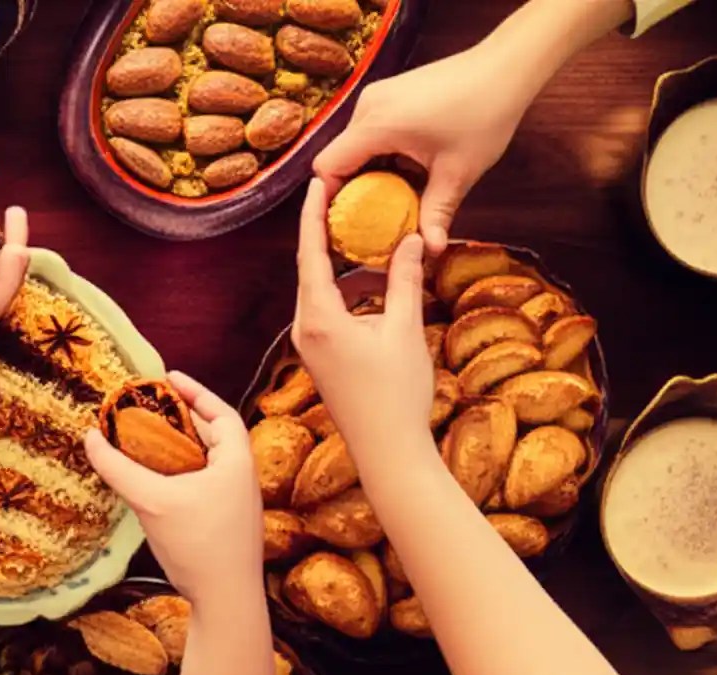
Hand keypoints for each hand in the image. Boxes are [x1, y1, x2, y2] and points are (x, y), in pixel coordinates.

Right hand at [85, 372, 262, 606]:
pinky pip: (201, 485)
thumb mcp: (153, 501)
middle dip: (180, 420)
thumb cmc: (199, 546)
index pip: (221, 412)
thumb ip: (120, 468)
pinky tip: (154, 483)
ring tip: (146, 442)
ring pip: (205, 463)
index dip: (195, 392)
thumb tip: (90, 437)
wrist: (226, 603)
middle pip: (212, 435)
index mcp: (237, 461)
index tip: (168, 378)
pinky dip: (179, 475)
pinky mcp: (225, 524)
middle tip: (147, 409)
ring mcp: (235, 503)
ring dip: (178, 450)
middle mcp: (242, 477)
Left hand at [292, 179, 433, 468]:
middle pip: (311, 267)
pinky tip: (374, 280)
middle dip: (329, 232)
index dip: (314, 213)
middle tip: (345, 195)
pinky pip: (328, 309)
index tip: (319, 181)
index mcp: (318, 318)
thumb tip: (411, 239)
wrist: (386, 452)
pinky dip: (348, 290)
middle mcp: (304, 328)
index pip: (310, 253)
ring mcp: (309, 344)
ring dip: (345, 264)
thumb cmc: (396, 394)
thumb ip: (404, 280)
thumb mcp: (405, 329)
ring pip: (322, 290)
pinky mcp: (320, 356)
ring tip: (369, 234)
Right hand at [313, 47, 526, 252]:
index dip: (330, 199)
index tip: (346, 225)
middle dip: (353, 191)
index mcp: (375, 125)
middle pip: (339, 157)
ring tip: (393, 197)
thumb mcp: (458, 172)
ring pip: (355, 145)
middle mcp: (367, 107)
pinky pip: (370, 131)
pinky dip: (380, 155)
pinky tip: (407, 169)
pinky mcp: (389, 94)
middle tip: (372, 220)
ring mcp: (377, 97)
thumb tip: (429, 252)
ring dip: (370, 173)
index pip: (326, 166)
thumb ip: (436, 213)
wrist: (506, 67)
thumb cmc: (484, 114)